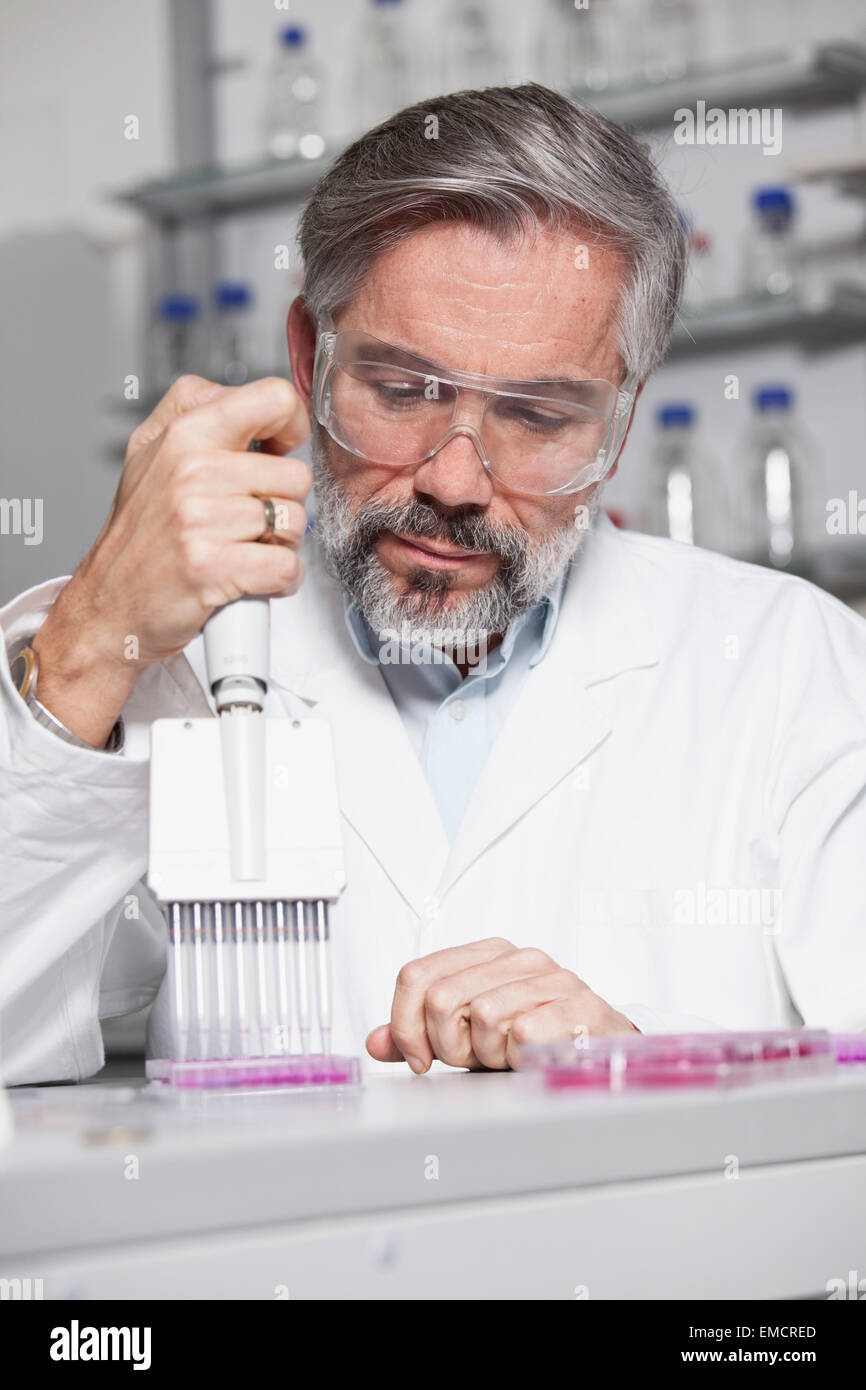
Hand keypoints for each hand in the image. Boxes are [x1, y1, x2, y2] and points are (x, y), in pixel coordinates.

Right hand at [31, 375, 310, 745]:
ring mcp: (201, 518)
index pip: (273, 398)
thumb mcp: (151, 453)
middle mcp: (191, 469)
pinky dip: (281, 580)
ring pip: (294, 523)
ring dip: (280, 545)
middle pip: (295, 475)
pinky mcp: (212, 566)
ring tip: (244, 549)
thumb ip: (197, 414)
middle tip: (248, 521)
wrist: (108, 605)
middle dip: (282, 504)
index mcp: (183, 432)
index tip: (279, 451)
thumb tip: (260, 406)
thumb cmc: (137, 537)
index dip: (291, 426)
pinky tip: (252, 578)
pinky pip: (286, 567)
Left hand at [366, 938, 637, 1072]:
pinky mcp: (580, 1005)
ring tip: (505, 1058)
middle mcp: (519, 957)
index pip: (415, 975)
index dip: (405, 1024)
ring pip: (482, 1016)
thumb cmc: (534, 1043)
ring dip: (487, 1054)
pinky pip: (522, 1033)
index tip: (420, 1057)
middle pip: (441, 998)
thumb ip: (421, 1035)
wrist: (603, 1053)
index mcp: (488, 953)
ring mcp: (553, 978)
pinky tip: (530, 1060)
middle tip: (470, 1060)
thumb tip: (376, 1042)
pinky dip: (518, 1058)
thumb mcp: (469, 1037)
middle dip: (447, 1046)